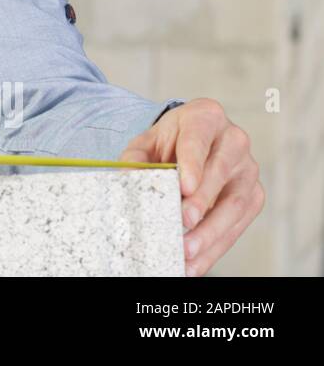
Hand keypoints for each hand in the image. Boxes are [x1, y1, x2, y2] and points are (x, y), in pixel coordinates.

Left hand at [119, 98, 263, 275]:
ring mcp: (248, 169)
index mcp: (206, 116)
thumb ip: (135, 158)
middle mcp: (234, 140)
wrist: (192, 142)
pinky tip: (195, 262)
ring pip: (234, 203)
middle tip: (183, 223)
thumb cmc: (169, 141)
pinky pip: (238, 224)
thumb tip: (126, 180)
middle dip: (202, 202)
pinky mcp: (253, 196)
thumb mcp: (147, 142)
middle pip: (220, 172)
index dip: (192, 164)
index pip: (198, 139)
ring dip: (211, 231)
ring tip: (186, 251)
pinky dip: (216, 246)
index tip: (184, 187)